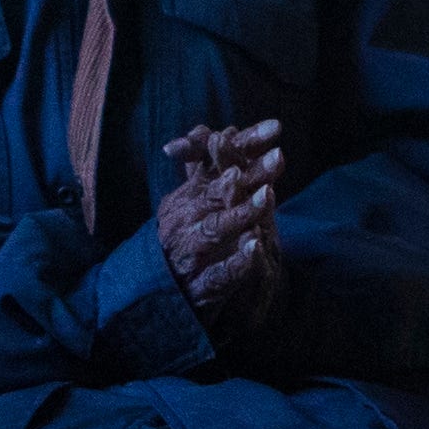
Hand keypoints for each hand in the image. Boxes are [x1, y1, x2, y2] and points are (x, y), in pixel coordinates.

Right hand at [158, 119, 285, 344]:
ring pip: (214, 229)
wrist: (152, 299)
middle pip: (219, 192)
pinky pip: (218, 274)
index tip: (275, 129)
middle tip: (277, 156)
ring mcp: (190, 254)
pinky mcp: (198, 288)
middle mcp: (184, 222)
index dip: (244, 147)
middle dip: (250, 174)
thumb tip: (223, 132)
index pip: (217, 165)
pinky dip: (236, 262)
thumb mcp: (190, 205)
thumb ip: (205, 171)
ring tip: (265, 197)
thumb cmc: (180, 244)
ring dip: (240, 213)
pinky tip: (254, 249)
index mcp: (186, 199)